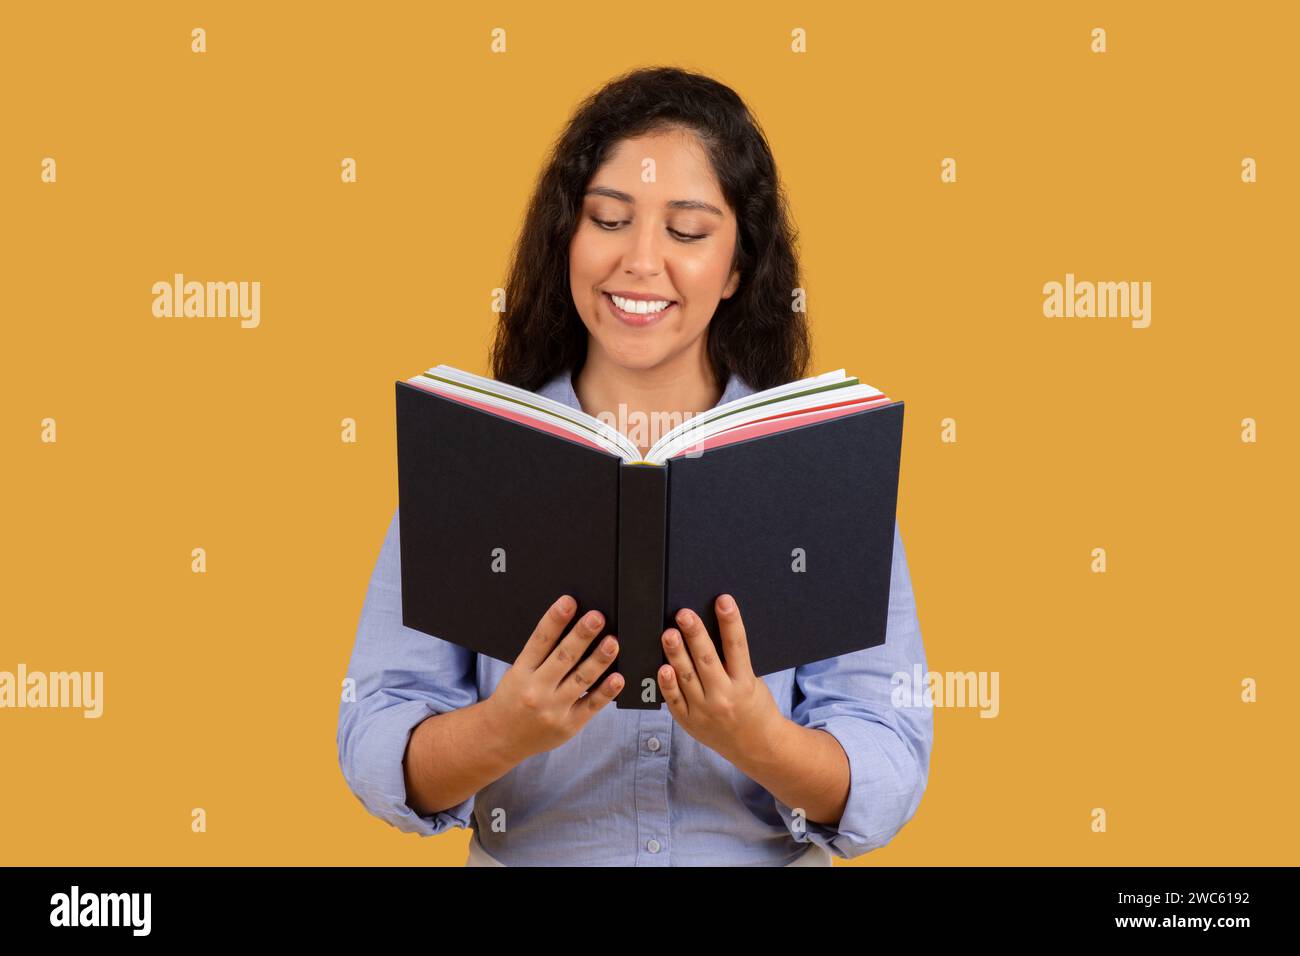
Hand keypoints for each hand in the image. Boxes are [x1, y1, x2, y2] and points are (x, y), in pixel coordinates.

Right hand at [484, 595, 622, 760]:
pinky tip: (618, 677)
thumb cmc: (513, 698)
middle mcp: (536, 690)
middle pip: (563, 658)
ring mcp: (553, 709)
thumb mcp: (516, 673)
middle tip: (597, 617)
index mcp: (520, 672)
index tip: (569, 601)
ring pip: (581, 679)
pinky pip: (591, 706)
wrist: (500, 738)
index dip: (555, 619)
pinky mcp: (568, 725)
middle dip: (582, 636)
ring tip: (613, 642)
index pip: (539, 641)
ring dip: (599, 659)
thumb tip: (573, 628)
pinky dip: (606, 691)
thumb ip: (540, 655)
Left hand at [657, 593, 782, 764]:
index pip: (737, 646)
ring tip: (668, 634)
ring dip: (676, 654)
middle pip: (707, 660)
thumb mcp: (753, 681)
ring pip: (687, 677)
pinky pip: (675, 700)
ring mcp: (705, 711)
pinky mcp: (689, 721)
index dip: (730, 621)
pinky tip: (662, 668)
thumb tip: (712, 628)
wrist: (756, 746)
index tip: (723, 600)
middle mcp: (724, 697)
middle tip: (684, 614)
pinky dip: (668, 684)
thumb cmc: (754, 706)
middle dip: (694, 635)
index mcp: (745, 683)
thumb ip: (734, 661)